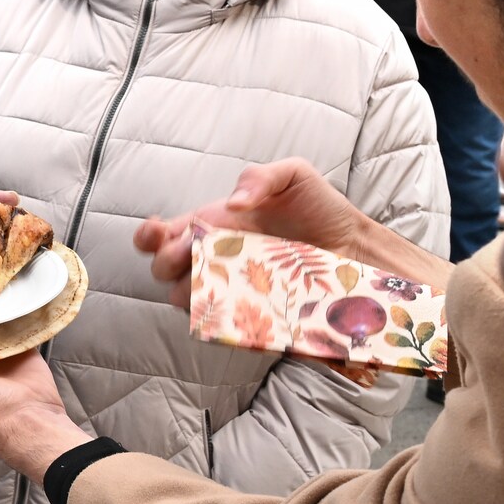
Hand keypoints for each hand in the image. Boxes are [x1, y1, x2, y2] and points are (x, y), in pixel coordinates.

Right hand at [134, 159, 362, 310]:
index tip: (155, 232)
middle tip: (192, 250)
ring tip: (213, 276)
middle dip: (166, 261)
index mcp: (215, 226)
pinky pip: (221, 327)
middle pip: (164, 271)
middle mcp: (216, 260)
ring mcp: (230, 291)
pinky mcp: (250, 319)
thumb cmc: (321, 210)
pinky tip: (234, 301)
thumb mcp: (293, 175)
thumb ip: (259, 176)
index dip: (148, 235)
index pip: (164, 235)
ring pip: (186, 301)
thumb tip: (233, 204)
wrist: (355, 248)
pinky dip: (217, 318)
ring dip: (188, 290)